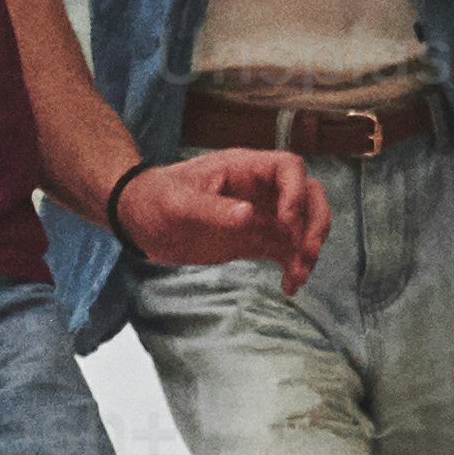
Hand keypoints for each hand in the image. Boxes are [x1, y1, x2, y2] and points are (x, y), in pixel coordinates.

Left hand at [105, 144, 332, 287]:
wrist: (138, 220)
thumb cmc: (154, 200)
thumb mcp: (178, 204)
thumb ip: (213, 210)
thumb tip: (251, 215)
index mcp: (243, 169)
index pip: (289, 168)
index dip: (296, 193)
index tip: (284, 224)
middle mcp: (259, 189)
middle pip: (308, 195)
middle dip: (315, 223)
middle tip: (305, 253)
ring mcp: (260, 214)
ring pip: (303, 224)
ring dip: (308, 248)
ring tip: (296, 276)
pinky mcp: (254, 238)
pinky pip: (286, 249)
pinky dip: (294, 266)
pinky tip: (289, 286)